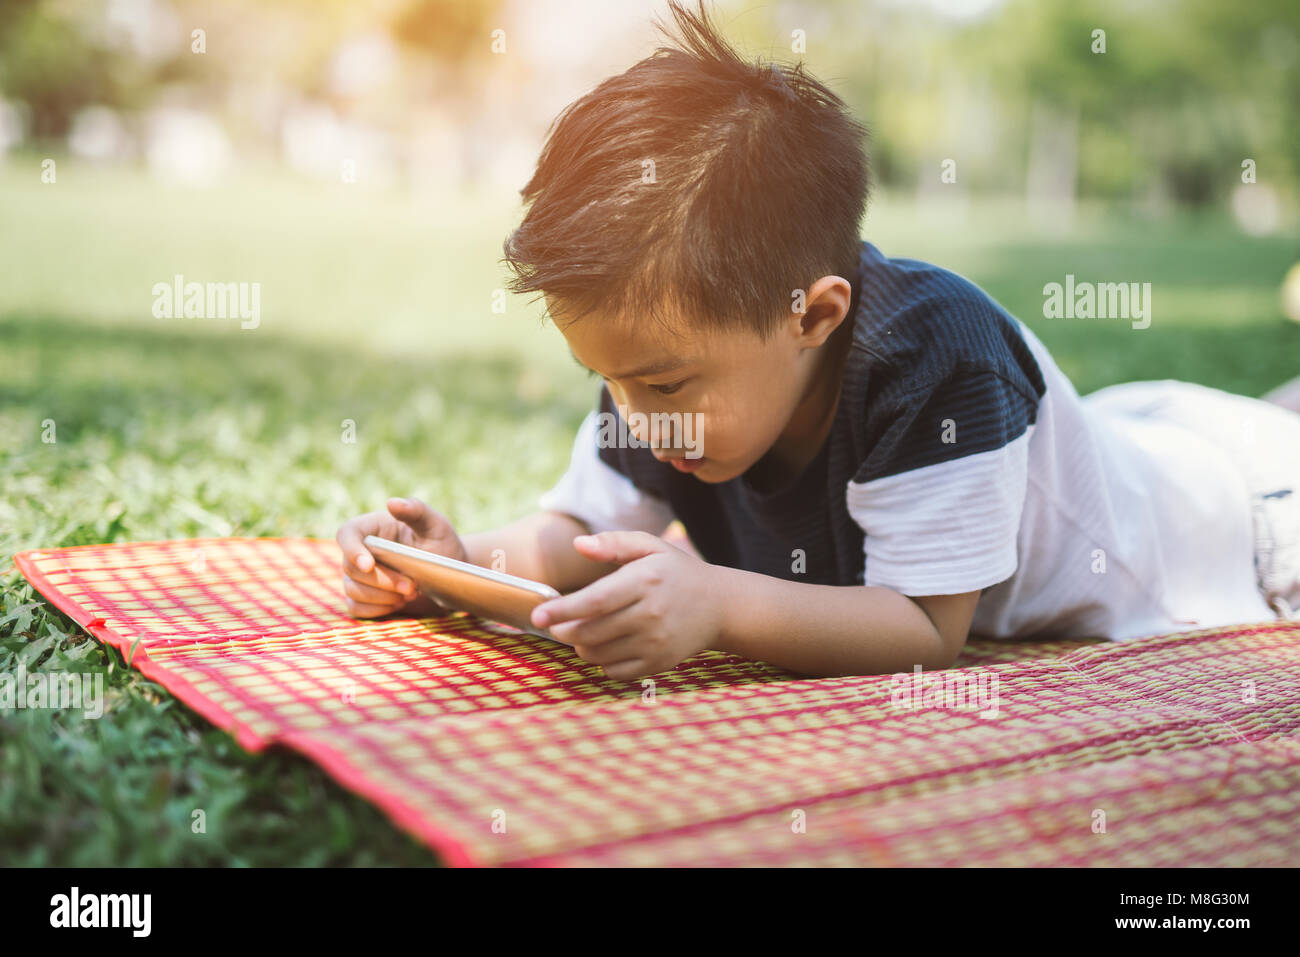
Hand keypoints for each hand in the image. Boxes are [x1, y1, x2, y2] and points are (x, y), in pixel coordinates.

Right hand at [336, 497, 468, 617]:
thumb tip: (392, 503)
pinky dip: (378, 609)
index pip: (346, 534)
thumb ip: (416, 511)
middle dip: (382, 581)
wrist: (448, 574)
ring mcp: (359, 576)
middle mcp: (360, 551)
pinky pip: (356, 608)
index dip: (351, 549)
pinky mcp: (363, 598)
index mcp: (373, 528)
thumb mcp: (435, 525)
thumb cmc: (440, 544)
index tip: (368, 565)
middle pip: (350, 568)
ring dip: (382, 597)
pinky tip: (399, 603)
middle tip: (412, 586)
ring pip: (352, 590)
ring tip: (411, 593)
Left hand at [529, 531, 723, 679]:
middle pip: (590, 632)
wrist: (718, 606)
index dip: (562, 610)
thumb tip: (578, 545)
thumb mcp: (649, 547)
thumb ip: (613, 543)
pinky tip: (606, 645)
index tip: (538, 615)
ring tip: (584, 632)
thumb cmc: (675, 572)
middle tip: (556, 624)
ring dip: (580, 645)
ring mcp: (655, 643)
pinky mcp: (658, 664)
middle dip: (563, 630)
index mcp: (644, 581)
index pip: (595, 601)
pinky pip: (614, 671)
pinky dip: (601, 661)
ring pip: (598, 654)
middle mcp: (651, 614)